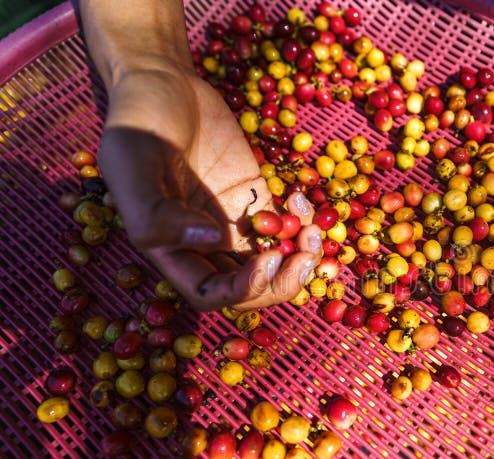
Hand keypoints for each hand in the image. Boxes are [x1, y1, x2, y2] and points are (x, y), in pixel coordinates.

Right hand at [99, 63, 320, 309]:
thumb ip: (159, 212)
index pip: (210, 292)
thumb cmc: (138, 123)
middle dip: (281, 282)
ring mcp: (233, 221)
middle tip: (306, 258)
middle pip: (249, 287)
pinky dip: (301, 223)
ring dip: (298, 257)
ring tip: (312, 232)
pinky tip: (299, 198)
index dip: (242, 290)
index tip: (268, 259)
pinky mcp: (255, 198)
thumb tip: (211, 240)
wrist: (162, 83)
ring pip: (272, 261)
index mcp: (170, 248)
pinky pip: (286, 227)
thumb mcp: (132, 164)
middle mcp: (203, 243)